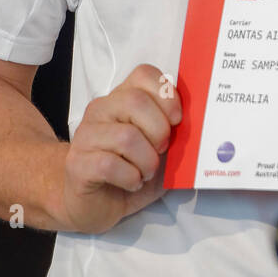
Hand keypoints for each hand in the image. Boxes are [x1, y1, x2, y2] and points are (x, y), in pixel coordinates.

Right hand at [61, 64, 181, 233]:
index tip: (176, 119)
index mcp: (122, 98)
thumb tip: (200, 121)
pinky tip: (132, 182)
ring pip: (126, 136)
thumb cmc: (132, 169)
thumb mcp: (160, 146)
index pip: (144, 74)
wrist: (95, 202)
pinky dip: (130, 177)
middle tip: (162, 150)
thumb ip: (174, 129)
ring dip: (147, 161)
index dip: (166, 94)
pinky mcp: (77, 163)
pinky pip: (109, 164)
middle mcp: (101, 110)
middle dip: (159, 130)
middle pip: (136, 101)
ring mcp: (85, 136)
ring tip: (147, 172)